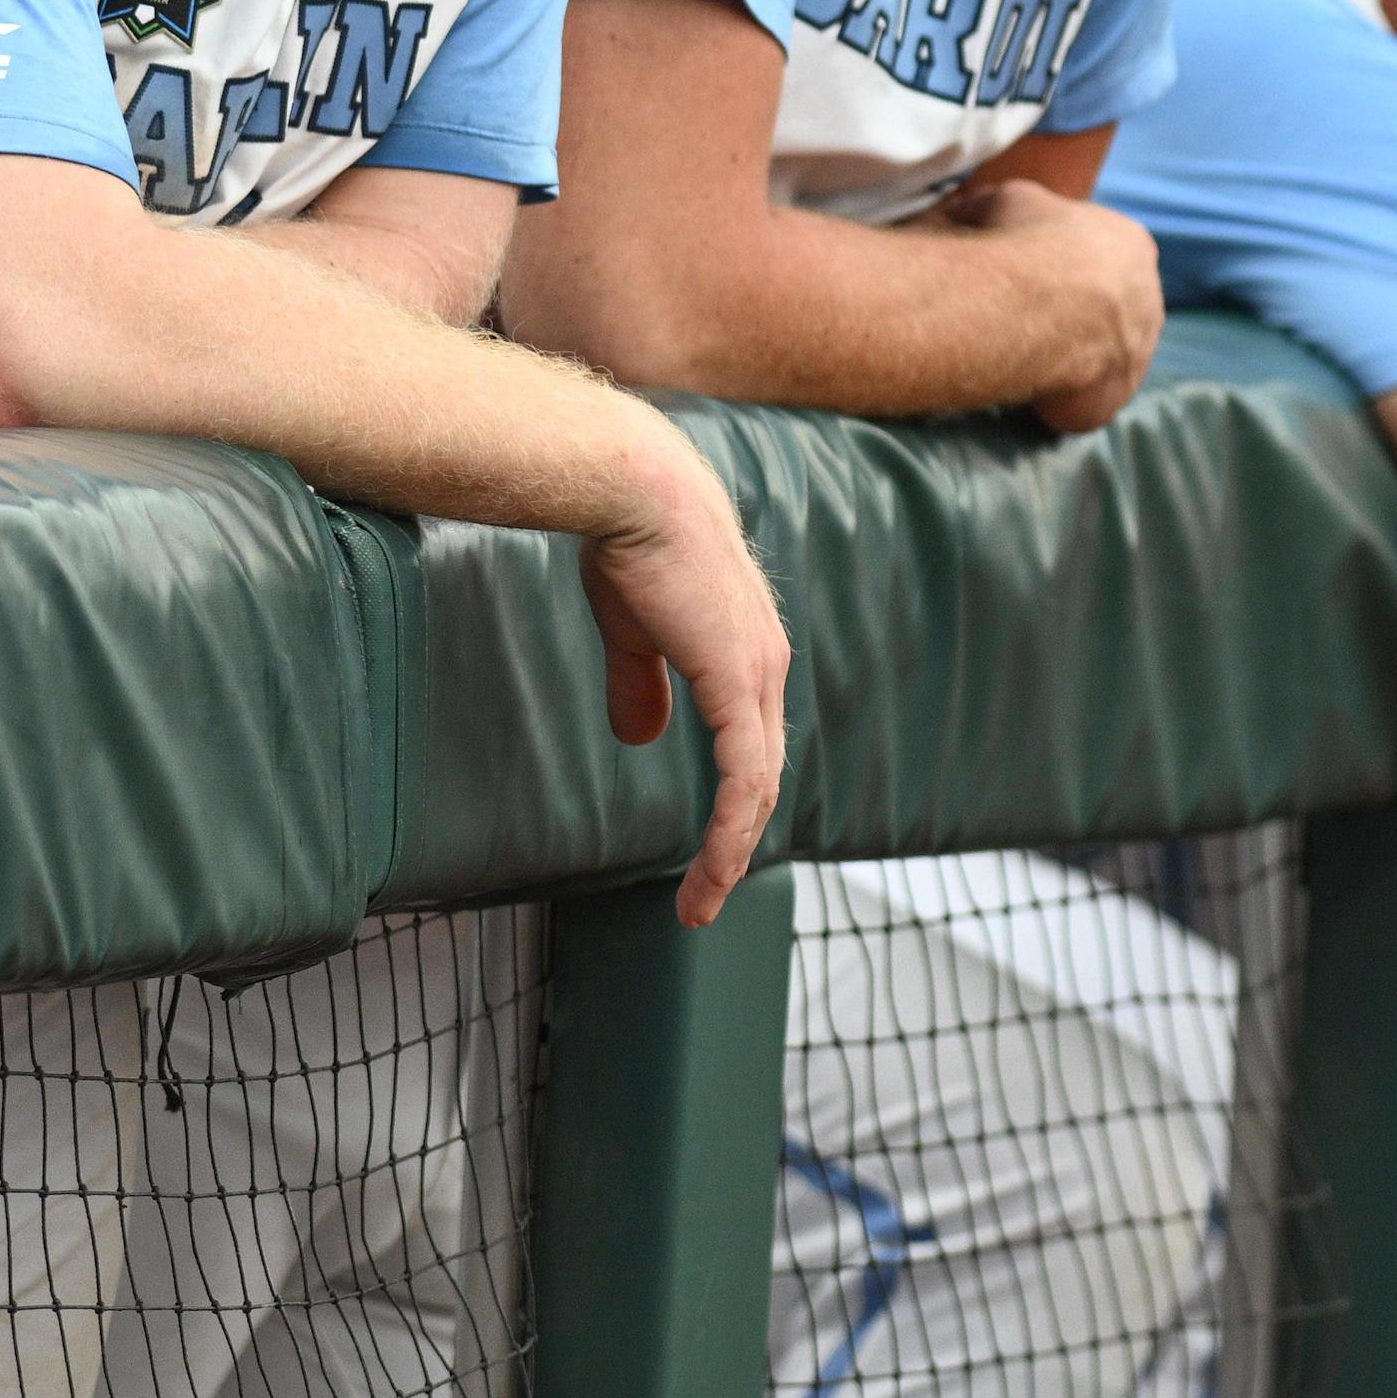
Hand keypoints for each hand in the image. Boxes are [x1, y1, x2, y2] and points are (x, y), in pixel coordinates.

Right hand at [578, 446, 792, 927]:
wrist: (636, 492)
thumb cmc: (631, 546)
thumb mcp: (635, 630)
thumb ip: (643, 685)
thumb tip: (640, 737)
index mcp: (746, 654)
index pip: (751, 746)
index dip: (733, 802)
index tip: (707, 851)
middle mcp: (765, 667)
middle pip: (762, 776)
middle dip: (736, 842)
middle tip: (704, 897)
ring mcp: (758, 674)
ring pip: (757, 788)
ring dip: (731, 853)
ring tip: (700, 905)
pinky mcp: (738, 681)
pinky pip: (743, 777)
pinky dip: (730, 830)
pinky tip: (713, 867)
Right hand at [942, 178, 1164, 434]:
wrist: (1032, 306)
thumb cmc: (1023, 241)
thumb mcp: (1007, 199)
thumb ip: (999, 207)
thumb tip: (968, 209)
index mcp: (1132, 245)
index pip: (1107, 255)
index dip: (1066, 264)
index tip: (1032, 270)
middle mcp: (1148, 299)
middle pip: (1111, 308)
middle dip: (1074, 313)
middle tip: (1025, 315)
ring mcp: (1137, 353)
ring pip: (1102, 356)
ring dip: (1070, 356)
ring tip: (1021, 353)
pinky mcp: (1114, 397)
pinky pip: (1085, 399)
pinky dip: (1059, 397)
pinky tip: (1026, 387)